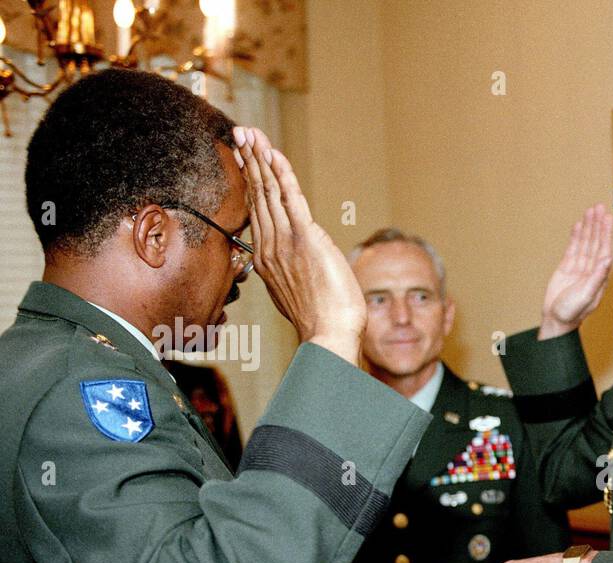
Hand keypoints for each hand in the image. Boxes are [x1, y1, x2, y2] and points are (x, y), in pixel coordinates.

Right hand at [232, 126, 364, 364]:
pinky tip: (272, 153)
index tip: (243, 161)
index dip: (249, 183)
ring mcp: (284, 241)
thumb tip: (292, 271)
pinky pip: (289, 197)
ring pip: (267, 191)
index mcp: (266, 260)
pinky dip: (280, 173)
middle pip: (256, 196)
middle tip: (240, 135)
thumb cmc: (321, 320)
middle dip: (248, 162)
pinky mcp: (304, 238)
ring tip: (250, 134)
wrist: (328, 334)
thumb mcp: (297, 294)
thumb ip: (290, 275)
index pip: (256, 212)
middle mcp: (269, 247)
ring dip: (259, 159)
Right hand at [539, 205, 612, 339]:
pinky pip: (573, 248)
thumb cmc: (573, 312)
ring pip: (585, 243)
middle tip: (599, 207)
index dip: (605, 233)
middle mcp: (592, 269)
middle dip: (597, 225)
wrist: (556, 320)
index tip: (608, 217)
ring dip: (588, 227)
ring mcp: (579, 268)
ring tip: (589, 210)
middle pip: (595, 242)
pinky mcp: (567, 268)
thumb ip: (597, 277)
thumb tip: (607, 258)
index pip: (604, 249)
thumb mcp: (586, 295)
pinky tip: (579, 225)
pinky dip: (576, 237)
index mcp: (600, 276)